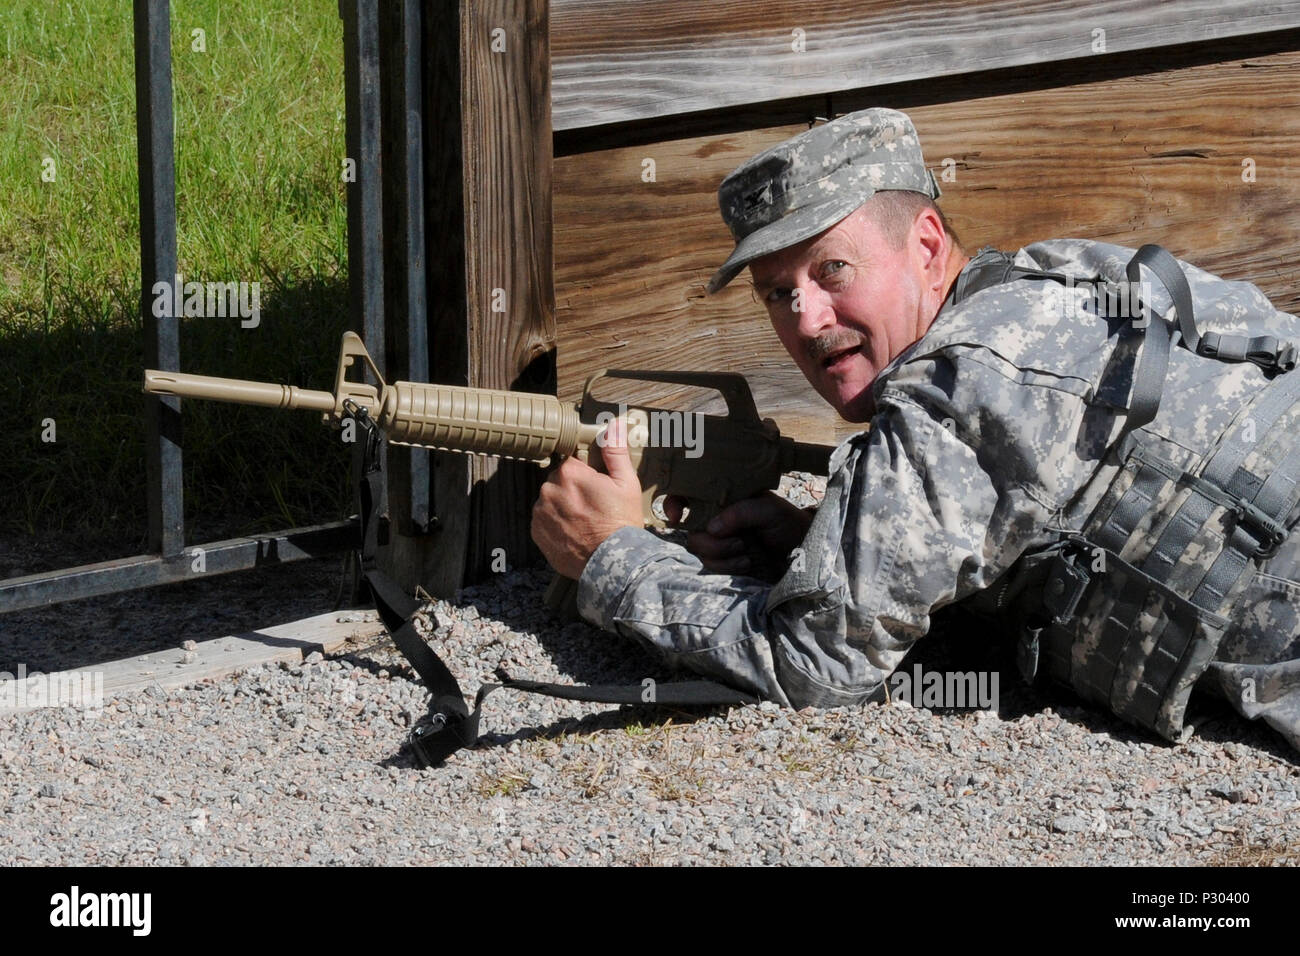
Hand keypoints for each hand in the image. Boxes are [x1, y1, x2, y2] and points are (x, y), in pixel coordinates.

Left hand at [531, 417, 643, 579]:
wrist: (611, 563)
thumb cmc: (621, 523)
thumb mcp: (626, 484)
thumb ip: (615, 452)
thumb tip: (612, 426)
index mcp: (570, 474)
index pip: (572, 463)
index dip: (586, 475)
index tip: (596, 487)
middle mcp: (550, 490)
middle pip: (559, 481)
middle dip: (573, 490)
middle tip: (593, 507)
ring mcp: (541, 513)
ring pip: (550, 500)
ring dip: (563, 507)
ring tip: (584, 522)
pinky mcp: (537, 532)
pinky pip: (543, 520)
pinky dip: (555, 524)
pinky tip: (573, 531)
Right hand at [664, 491, 813, 579]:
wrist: (802, 553)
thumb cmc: (787, 523)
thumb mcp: (768, 509)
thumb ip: (741, 512)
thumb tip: (711, 527)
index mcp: (723, 498)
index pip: (687, 496)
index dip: (674, 503)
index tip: (676, 516)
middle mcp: (716, 519)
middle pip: (691, 531)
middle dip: (712, 541)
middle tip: (739, 541)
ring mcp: (719, 541)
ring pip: (698, 550)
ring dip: (722, 555)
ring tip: (746, 552)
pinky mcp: (724, 562)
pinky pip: (710, 567)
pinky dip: (727, 567)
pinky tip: (747, 563)